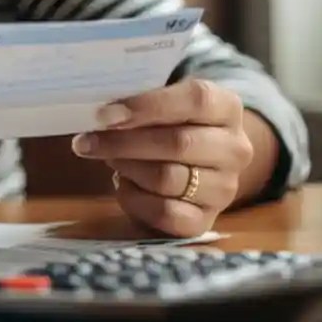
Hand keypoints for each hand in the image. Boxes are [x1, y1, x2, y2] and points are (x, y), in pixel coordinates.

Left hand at [70, 79, 252, 236]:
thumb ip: (140, 104)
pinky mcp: (205, 221)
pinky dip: (133, 198)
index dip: (147, 105)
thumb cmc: (167, 127)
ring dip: (126, 167)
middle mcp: (235, 149)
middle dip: (123, 142)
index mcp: (227, 108)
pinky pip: (164, 212)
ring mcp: (225, 189)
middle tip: (86, 141)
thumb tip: (102, 115)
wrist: (192, 167)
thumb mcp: (162, 105)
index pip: (195, 100)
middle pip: (178, 143)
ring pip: (167, 178)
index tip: (105, 114)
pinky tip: (122, 185)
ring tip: (109, 159)